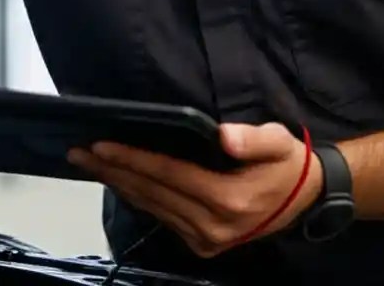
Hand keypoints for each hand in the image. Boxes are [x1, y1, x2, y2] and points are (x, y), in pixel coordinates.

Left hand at [67, 122, 320, 258]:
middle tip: (78, 152)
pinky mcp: (202, 246)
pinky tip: (119, 181)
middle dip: (112, 170)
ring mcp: (206, 240)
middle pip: (151, 192)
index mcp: (228, 199)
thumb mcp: (278, 142)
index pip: (167, 174)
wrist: (304, 200)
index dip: (132, 158)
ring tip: (90, 164)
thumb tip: (223, 137)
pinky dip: (138, 198)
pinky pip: (161, 218)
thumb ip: (252, 139)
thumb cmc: (286, 164)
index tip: (100, 144)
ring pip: (152, 208)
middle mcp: (212, 225)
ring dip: (119, 184)